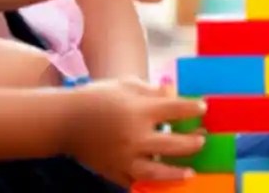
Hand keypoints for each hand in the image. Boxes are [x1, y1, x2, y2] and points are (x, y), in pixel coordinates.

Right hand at [67, 78, 205, 185]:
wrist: (65, 120)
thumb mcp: (126, 85)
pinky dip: (149, 184)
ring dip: (176, 173)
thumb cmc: (98, 97)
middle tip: (201, 140)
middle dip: (192, 142)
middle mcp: (135, 136)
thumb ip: (152, 91)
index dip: (193, 109)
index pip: (176, 110)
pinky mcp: (113, 171)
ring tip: (190, 173)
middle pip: (173, 144)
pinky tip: (162, 183)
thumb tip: (173, 93)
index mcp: (139, 110)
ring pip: (157, 171)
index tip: (203, 108)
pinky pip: (135, 182)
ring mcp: (124, 157)